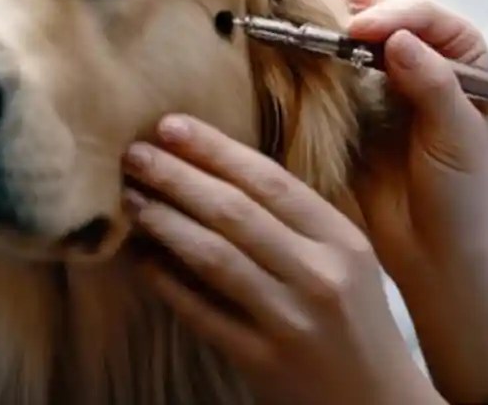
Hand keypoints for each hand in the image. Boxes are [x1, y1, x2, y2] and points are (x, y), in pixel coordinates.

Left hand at [122, 114, 442, 404]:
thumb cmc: (355, 323)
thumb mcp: (347, 261)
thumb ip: (296, 221)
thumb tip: (217, 171)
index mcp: (342, 240)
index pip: (271, 181)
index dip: (215, 149)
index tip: (171, 125)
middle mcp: (320, 276)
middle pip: (236, 212)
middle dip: (178, 177)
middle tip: (135, 153)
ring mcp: (290, 321)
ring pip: (214, 258)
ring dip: (165, 223)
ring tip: (133, 198)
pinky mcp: (261, 362)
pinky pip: (201, 312)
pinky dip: (166, 281)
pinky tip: (143, 259)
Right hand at [296, 0, 487, 403]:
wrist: (434, 255)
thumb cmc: (465, 198)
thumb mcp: (459, 142)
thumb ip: (434, 88)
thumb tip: (399, 41)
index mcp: (460, 59)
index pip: (424, 20)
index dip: (392, 17)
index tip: (362, 33)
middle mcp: (418, 59)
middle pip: (379, 8)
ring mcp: (377, 80)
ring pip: (344, 29)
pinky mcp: (344, 106)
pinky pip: (319, 67)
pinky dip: (298, 43)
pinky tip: (276, 18)